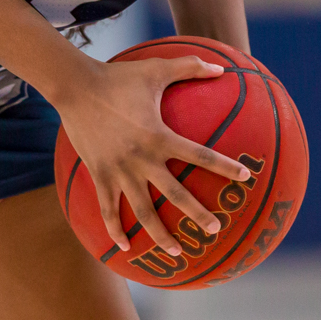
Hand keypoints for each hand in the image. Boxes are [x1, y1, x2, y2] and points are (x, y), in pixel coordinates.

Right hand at [54, 56, 253, 257]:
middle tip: (215, 229)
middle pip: (175, 194)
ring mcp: (119, 170)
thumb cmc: (118, 76)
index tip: (245, 178)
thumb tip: (223, 68)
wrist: (75, 86)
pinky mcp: (98, 175)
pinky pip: (107, 209)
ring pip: (143, 212)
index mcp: (160, 136)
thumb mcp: (156, 68)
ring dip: (160, 235)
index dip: (224, 167)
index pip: (200, 155)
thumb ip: (191, 67)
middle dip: (197, 214)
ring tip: (177, 253)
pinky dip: (115, 230)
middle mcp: (142, 159)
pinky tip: (125, 248)